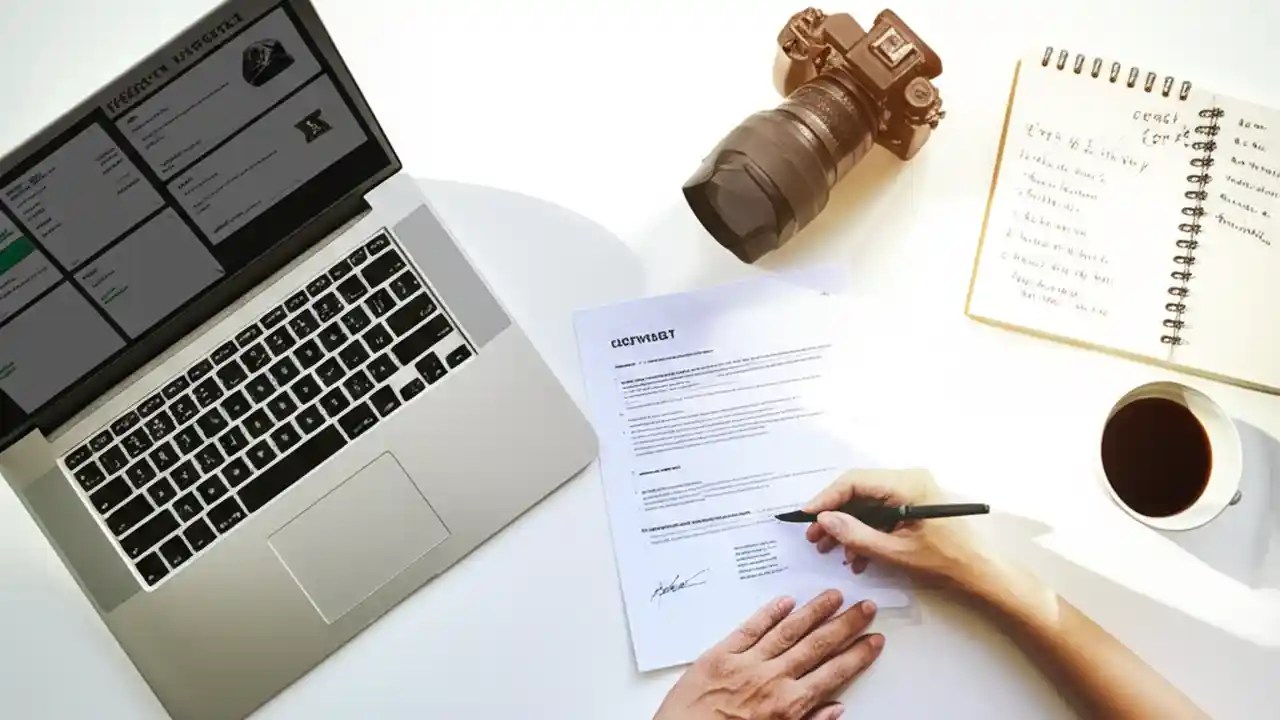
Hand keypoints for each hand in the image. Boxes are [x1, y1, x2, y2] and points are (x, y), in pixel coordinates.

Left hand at [654, 590, 882, 719]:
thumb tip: (836, 708)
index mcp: (788, 706)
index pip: (833, 673)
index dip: (857, 655)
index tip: (875, 639)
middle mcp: (772, 680)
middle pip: (817, 646)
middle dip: (845, 625)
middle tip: (865, 607)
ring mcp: (746, 664)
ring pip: (788, 631)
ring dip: (814, 612)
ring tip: (834, 596)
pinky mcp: (720, 655)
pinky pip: (749, 629)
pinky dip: (769, 613)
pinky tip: (786, 601)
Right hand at [803, 469, 992, 594]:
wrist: (982, 574)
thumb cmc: (945, 562)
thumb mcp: (895, 553)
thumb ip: (856, 535)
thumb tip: (824, 519)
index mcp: (908, 484)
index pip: (855, 481)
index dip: (826, 498)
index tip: (806, 516)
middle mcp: (909, 480)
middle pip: (859, 490)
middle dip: (834, 515)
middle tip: (814, 537)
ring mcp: (912, 491)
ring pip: (867, 503)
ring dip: (848, 527)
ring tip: (831, 550)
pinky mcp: (913, 504)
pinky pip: (880, 512)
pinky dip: (865, 531)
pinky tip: (856, 555)